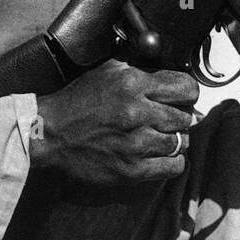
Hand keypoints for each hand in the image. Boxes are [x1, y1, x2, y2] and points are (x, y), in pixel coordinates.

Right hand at [30, 60, 198, 187]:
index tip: (185, 97)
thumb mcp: (106, 71)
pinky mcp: (131, 169)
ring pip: (180, 142)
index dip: (188, 92)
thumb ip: (138, 69)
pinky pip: (172, 167)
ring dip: (175, 139)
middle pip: (185, 116)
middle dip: (181, 116)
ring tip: (163, 136)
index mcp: (132, 83)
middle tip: (170, 117)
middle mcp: (137, 112)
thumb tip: (167, 75)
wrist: (51, 132)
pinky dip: (173, 161)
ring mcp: (135, 143)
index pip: (185, 87)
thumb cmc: (78, 101)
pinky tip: (162, 155)